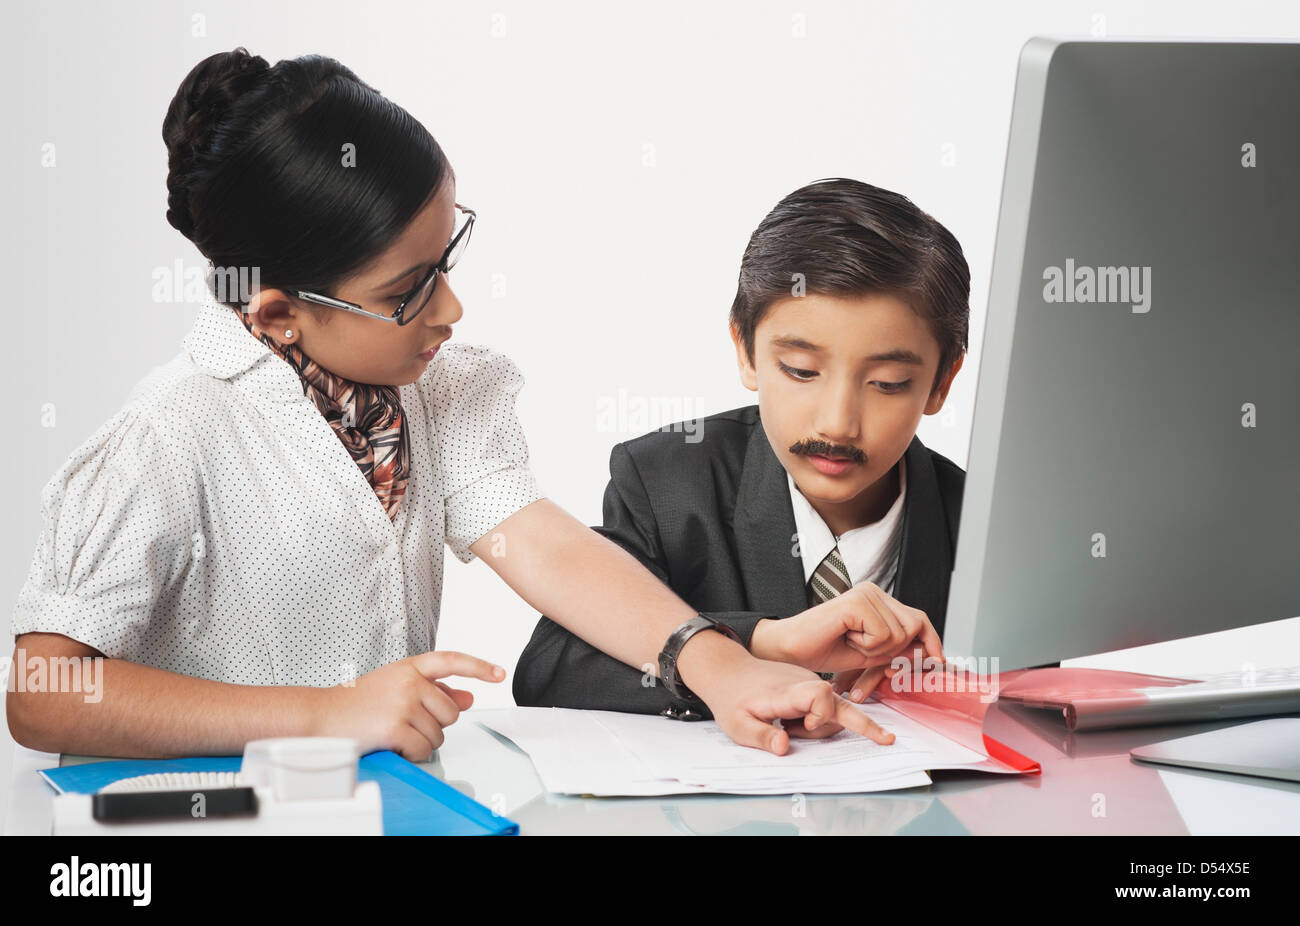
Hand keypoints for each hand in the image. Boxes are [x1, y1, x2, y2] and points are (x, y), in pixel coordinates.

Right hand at [312, 651, 505, 760]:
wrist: (321, 717)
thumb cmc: (357, 703)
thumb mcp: (396, 688)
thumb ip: (434, 691)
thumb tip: (468, 698)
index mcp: (410, 667)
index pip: (452, 661)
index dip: (478, 667)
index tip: (498, 674)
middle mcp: (409, 681)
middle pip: (451, 712)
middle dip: (436, 724)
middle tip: (408, 724)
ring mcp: (403, 703)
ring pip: (439, 733)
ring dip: (422, 741)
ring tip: (395, 732)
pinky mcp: (395, 727)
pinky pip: (423, 749)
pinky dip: (413, 754)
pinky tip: (393, 744)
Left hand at [681, 637, 896, 753]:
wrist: (729, 672)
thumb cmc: (732, 699)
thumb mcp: (739, 725)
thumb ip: (762, 736)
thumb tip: (783, 747)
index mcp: (786, 693)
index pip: (819, 695)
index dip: (821, 715)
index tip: (806, 727)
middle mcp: (804, 684)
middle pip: (841, 704)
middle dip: (862, 723)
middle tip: (885, 738)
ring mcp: (809, 684)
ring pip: (833, 711)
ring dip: (819, 728)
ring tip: (787, 728)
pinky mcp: (810, 688)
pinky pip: (826, 707)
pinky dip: (817, 721)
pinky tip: (792, 723)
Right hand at [750, 582, 943, 674]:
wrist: (792, 650)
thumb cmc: (825, 650)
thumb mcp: (872, 655)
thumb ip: (899, 651)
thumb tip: (930, 653)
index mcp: (878, 600)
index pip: (919, 619)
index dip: (931, 641)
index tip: (938, 661)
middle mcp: (874, 591)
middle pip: (915, 625)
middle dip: (897, 651)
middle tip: (865, 653)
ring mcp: (865, 594)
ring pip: (901, 633)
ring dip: (878, 650)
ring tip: (852, 643)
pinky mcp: (857, 602)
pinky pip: (883, 635)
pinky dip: (867, 647)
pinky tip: (846, 638)